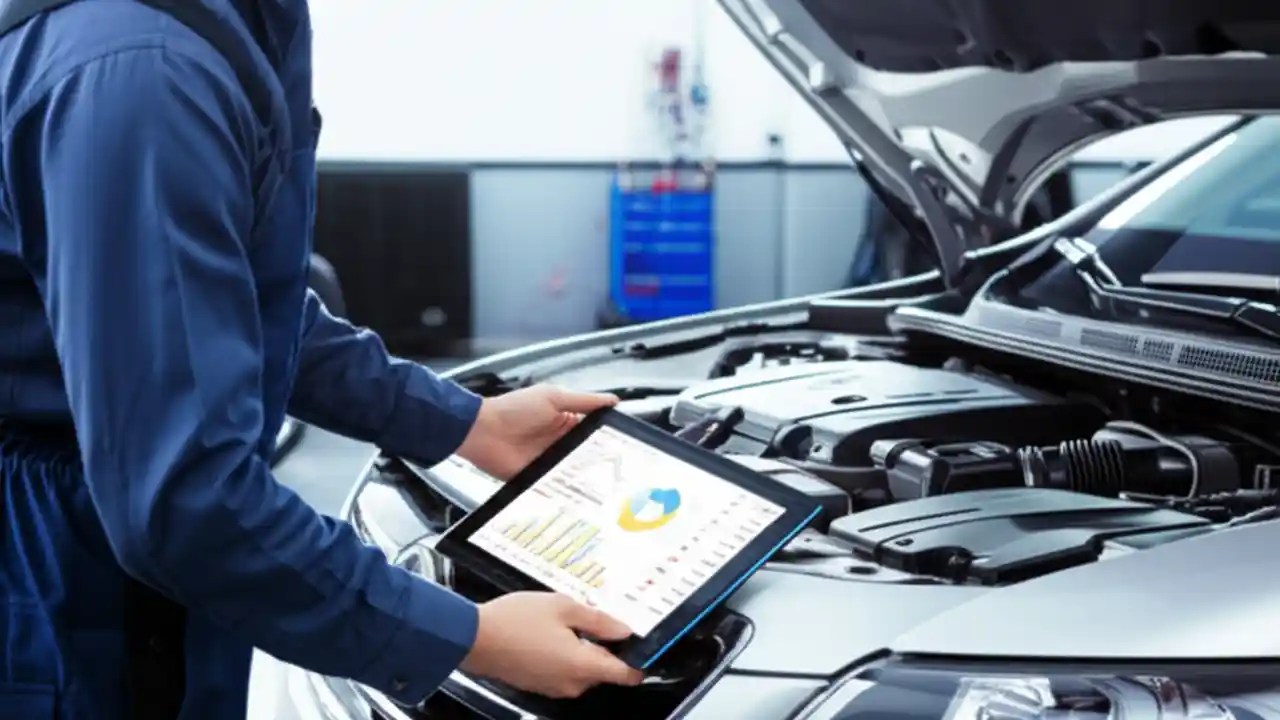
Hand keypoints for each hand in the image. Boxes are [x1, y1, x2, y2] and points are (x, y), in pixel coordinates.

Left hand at [457, 384, 617, 479]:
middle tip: (619, 467)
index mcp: (564, 419)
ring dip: (585, 474)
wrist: (482, 432)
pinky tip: (580, 491)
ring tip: (605, 481)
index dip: (608, 435)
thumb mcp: (553, 397)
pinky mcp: (539, 476)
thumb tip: (612, 400)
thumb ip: (583, 401)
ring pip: (575, 470)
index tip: (625, 443)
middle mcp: (559, 440)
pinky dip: (567, 487)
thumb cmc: (513, 409)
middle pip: (587, 452)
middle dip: (600, 459)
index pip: (593, 429)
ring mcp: (549, 460)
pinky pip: (558, 483)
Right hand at [460, 592, 643, 697]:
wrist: (473, 637)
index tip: (639, 643)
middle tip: (592, 617)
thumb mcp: (563, 607)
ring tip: (564, 621)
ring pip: (582, 669)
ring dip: (580, 648)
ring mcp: (554, 687)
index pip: (626, 674)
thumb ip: (598, 621)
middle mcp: (571, 684)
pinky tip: (548, 632)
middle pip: (603, 669)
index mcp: (583, 666)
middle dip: (602, 645)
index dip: (637, 659)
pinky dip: (562, 654)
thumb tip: (623, 630)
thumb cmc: (515, 620)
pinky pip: (562, 671)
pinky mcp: (538, 684)